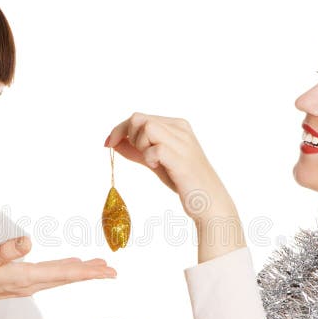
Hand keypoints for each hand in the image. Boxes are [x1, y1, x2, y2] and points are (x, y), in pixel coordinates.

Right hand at [0, 236, 115, 313]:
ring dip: (81, 273)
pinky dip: (66, 272)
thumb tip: (28, 242)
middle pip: (67, 278)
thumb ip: (5, 250)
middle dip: (91, 274)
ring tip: (100, 268)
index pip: (64, 274)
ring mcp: (27, 285)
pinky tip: (72, 267)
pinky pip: (51, 278)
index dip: (87, 271)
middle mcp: (31, 284)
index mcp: (26, 277)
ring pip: (61, 278)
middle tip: (114, 271)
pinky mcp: (22, 282)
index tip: (107, 271)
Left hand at [104, 112, 233, 220]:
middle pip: (139, 118)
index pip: (139, 117)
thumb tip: (114, 142)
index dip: (119, 129)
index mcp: (176, 125)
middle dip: (128, 137)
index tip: (108, 143)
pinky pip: (154, 149)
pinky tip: (157, 167)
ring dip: (140, 146)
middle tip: (138, 156)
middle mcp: (181, 129)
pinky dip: (149, 158)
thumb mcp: (156, 162)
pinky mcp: (181, 158)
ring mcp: (183, 142)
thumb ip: (137, 150)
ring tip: (151, 162)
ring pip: (146, 128)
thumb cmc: (183, 181)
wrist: (209, 202)